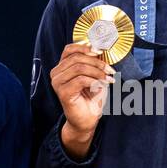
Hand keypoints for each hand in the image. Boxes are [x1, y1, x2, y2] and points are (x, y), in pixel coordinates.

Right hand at [49, 41, 113, 158]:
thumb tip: (99, 49)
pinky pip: (80, 80)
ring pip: (79, 68)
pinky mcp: (63, 93)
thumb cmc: (90, 97)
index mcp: (61, 67)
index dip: (85, 47)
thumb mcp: (93, 75)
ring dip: (97, 72)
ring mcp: (57, 83)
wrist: (86, 120)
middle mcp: (56, 73)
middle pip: (76, 58)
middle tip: (110, 69)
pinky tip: (102, 86)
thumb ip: (92, 62)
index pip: (69, 49)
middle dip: (97, 62)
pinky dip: (95, 81)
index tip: (101, 51)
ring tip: (108, 78)